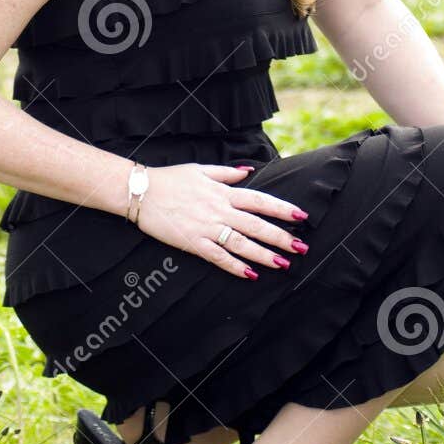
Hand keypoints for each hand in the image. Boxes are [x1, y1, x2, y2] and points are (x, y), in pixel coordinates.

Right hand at [135, 163, 309, 279]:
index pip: (259, 201)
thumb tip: (248, 171)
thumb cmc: (171, 179)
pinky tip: (249, 274)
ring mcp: (206, 228)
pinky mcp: (193, 243)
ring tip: (282, 263)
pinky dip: (234, 266)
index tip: (300, 216)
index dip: (281, 209)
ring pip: (241, 244)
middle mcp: (219, 210)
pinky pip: (218, 257)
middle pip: (256, 225)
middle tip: (301, 247)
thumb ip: (227, 173)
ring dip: (263, 254)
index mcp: (223, 192)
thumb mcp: (201, 169)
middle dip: (281, 237)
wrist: (141, 192)